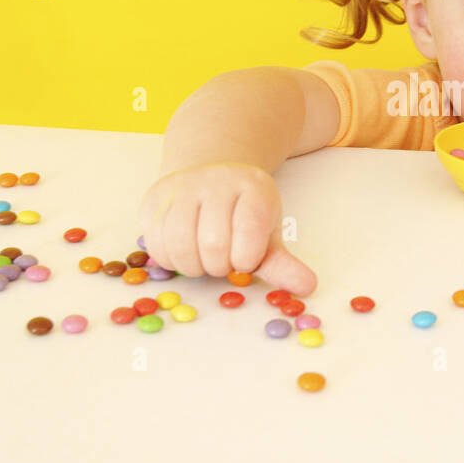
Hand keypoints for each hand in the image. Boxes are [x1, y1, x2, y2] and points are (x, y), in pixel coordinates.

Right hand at [137, 162, 316, 295]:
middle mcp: (217, 181)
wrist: (209, 175)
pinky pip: (155, 242)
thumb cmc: (242, 213)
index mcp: (253, 187)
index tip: (246, 259)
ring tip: (203, 258)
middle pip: (213, 244)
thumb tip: (308, 287)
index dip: (246, 259)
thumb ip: (283, 263)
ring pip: (180, 244)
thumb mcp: (267, 233)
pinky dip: (169, 259)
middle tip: (223, 260)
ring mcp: (183, 187)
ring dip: (192, 266)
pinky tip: (183, 252)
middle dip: (219, 266)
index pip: (249, 233)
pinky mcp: (155, 197)